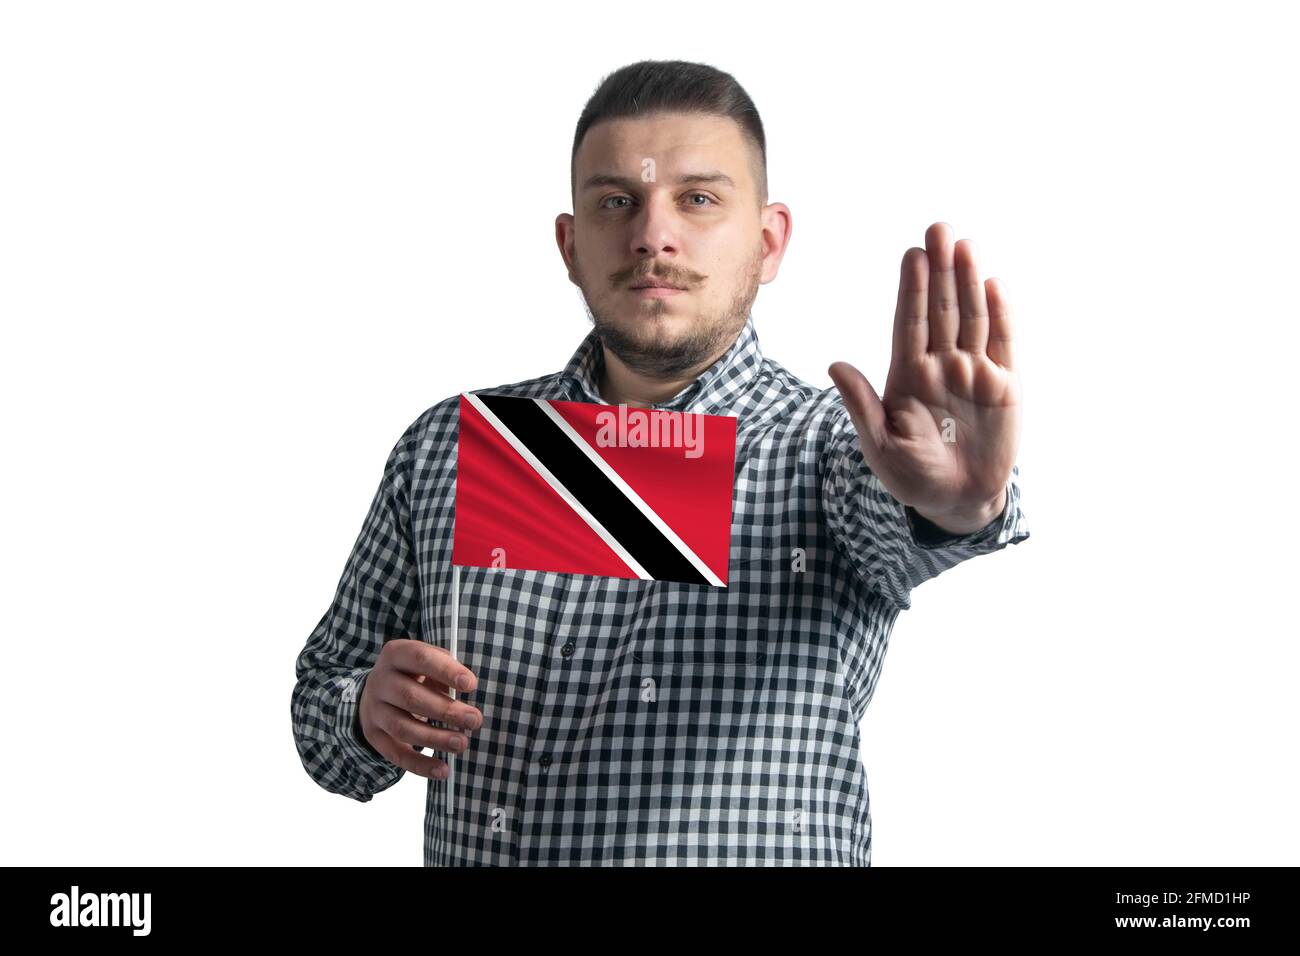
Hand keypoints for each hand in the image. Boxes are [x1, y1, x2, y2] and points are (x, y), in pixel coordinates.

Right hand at [358, 638, 481, 779]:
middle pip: (411, 697)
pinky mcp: (375, 735)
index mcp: (396, 654)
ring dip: (435, 739)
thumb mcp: (428, 663)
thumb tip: (470, 689)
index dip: (446, 671)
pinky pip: (396, 754)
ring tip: (462, 744)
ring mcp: (374, 710)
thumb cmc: (415, 674)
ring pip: (403, 728)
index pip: (420, 658)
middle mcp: (380, 681)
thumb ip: (447, 670)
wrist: (377, 691)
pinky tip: (442, 770)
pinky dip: (420, 764)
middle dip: (446, 710)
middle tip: (474, 720)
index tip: (471, 685)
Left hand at [827, 222, 1020, 534]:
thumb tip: (834, 366)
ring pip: (972, 318)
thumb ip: (862, 405)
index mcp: (907, 374)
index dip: (912, 289)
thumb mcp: (880, 446)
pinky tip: (995, 284)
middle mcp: (941, 365)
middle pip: (942, 309)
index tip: (912, 254)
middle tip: (939, 229)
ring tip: (966, 246)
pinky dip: (1002, 316)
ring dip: (969, 282)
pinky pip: (1003, 344)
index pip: (910, 322)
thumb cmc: (912, 476)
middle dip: (940, 270)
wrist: (955, 502)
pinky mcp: (1003, 386)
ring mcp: (973, 372)